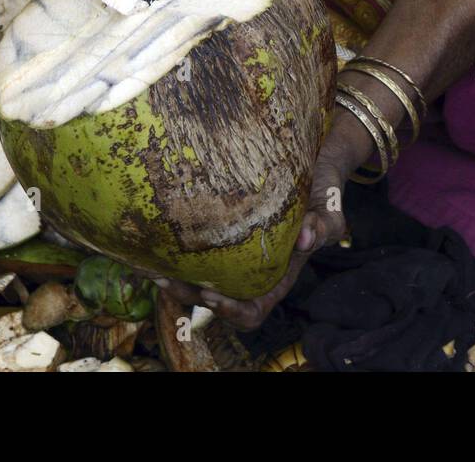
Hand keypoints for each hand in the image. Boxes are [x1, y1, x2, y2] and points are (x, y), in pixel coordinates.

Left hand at [152, 126, 369, 330]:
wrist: (312, 162)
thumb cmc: (323, 188)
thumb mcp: (330, 206)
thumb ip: (324, 224)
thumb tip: (305, 238)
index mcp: (277, 277)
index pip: (253, 311)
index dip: (231, 311)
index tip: (212, 296)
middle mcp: (250, 272)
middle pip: (214, 300)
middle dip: (187, 295)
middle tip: (164, 278)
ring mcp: (232, 255)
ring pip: (196, 279)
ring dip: (170, 277)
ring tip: (144, 263)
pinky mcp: (218, 234)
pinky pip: (191, 251)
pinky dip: (168, 251)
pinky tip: (148, 240)